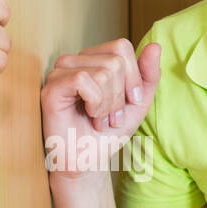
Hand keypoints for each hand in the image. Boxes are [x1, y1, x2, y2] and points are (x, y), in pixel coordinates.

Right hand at [40, 38, 159, 178]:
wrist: (88, 161)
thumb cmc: (108, 133)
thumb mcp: (138, 103)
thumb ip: (148, 74)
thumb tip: (155, 46)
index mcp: (92, 59)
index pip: (122, 46)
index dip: (133, 77)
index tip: (129, 103)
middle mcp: (73, 61)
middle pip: (115, 60)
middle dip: (120, 96)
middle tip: (110, 117)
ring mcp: (59, 72)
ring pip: (103, 71)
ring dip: (108, 104)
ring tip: (99, 119)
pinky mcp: (51, 88)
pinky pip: (83, 80)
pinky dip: (95, 103)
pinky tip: (89, 115)